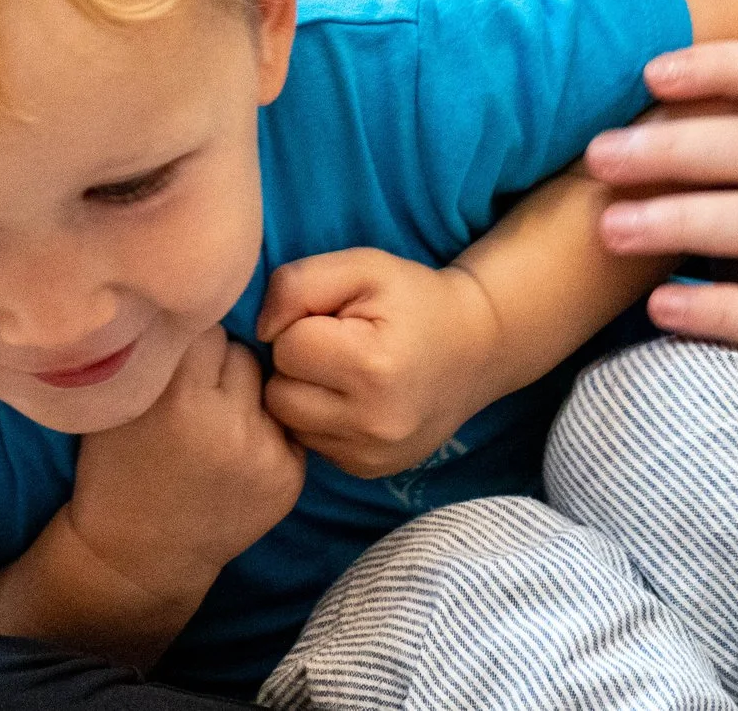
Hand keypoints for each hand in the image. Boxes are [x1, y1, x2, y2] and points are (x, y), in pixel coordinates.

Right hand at [63, 328, 304, 601]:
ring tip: (212, 418)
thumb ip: (152, 354)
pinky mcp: (289, 475)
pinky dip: (262, 425)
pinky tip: (233, 448)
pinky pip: (282, 421)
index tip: (174, 353)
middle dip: (218, 362)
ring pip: (265, 383)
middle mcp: (229, 425)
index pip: (205, 327)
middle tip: (192, 388)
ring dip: (244, 390)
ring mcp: (264, 453)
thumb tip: (184, 299)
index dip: (187, 337)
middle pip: (240, 351)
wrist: (139, 557)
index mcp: (179, 402)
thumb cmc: (115, 470)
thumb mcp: (116, 404)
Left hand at [256, 247, 501, 477]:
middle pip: (279, 393)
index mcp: (373, 367)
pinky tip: (351, 398)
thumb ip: (298, 283)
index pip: (287, 347)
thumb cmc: (414, 299)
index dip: (302, 324)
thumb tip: (260, 330)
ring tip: (342, 371)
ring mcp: (371, 455)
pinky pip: (312, 444)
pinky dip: (321, 419)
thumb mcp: (363, 266)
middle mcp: (372, 423)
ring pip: (290, 423)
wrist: (477, 349)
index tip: (336, 319)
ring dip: (304, 394)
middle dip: (296, 365)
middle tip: (335, 346)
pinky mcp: (368, 470)